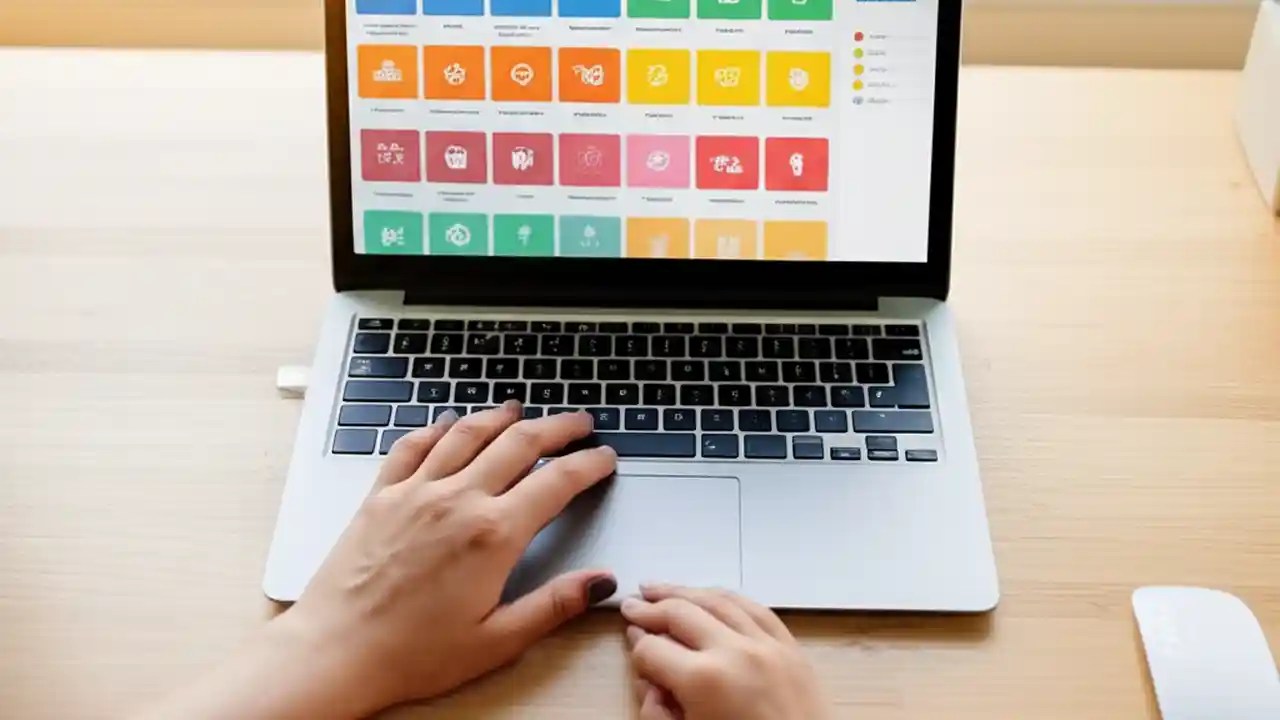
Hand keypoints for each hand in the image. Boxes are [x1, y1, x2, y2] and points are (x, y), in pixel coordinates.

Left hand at [273, 403, 619, 715]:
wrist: (334, 653)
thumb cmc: (411, 655)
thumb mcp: (498, 642)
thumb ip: (555, 605)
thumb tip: (602, 582)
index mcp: (493, 535)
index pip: (557, 482)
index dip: (588, 464)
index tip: (604, 457)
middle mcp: (457, 501)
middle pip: (519, 443)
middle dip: (556, 427)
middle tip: (577, 422)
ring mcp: (415, 492)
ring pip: (467, 433)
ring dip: (500, 417)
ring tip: (519, 409)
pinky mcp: (380, 496)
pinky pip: (413, 445)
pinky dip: (438, 428)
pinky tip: (448, 425)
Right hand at [622, 585, 828, 719]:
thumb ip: (659, 713)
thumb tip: (650, 681)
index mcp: (703, 680)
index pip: (653, 649)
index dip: (635, 646)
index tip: (629, 638)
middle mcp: (734, 651)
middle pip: (680, 613)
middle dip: (651, 608)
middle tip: (631, 605)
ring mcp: (767, 645)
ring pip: (717, 601)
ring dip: (684, 591)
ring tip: (660, 589)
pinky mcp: (792, 648)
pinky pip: (755, 608)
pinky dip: (727, 597)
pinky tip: (710, 595)